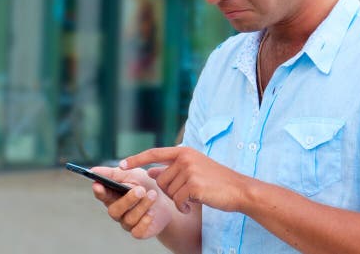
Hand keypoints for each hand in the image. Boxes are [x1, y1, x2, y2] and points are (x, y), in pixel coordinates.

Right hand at [90, 166, 173, 238]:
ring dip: (142, 206)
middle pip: (114, 210)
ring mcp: (126, 222)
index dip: (99, 190)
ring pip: (128, 219)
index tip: (98, 184)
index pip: (101, 194)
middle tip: (141, 190)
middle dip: (128, 199)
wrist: (165, 199)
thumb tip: (94, 170)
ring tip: (153, 194)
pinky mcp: (138, 232)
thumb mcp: (132, 174)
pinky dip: (145, 221)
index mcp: (112, 194)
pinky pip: (137, 231)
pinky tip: (152, 212)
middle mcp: (117, 210)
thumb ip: (114, 173)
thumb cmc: (145, 184)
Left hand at [121, 147, 245, 213]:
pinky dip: (182, 207)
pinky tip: (192, 206)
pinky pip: (177, 201)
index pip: (154, 153)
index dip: (137, 159)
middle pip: (161, 180)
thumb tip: (151, 172)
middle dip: (169, 192)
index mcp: (183, 151)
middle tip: (185, 194)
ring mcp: (189, 170)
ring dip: (178, 200)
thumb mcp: (192, 170)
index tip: (121, 165)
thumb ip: (171, 169)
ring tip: (192, 199)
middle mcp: (185, 158)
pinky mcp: (194, 185)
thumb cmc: (215, 181)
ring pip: (168, 191)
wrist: (238, 190)